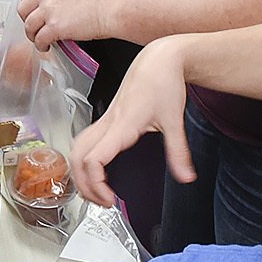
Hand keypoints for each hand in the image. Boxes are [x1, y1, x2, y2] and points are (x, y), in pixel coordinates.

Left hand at [18, 0, 124, 48]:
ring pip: (28, 26)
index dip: (27, 5)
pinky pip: (39, 39)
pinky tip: (47, 46)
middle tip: (35, 27)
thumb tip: (44, 4)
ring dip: (33, 35)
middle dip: (27, 20)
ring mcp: (49, 9)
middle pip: (22, 9)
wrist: (112, 7)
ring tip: (41, 39)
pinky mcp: (54, 27)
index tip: (31, 13)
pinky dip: (41, 45)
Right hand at [71, 36, 192, 204]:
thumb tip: (185, 177)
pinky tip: (97, 169)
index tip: (110, 199)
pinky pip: (84, 141)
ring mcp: (104, 120)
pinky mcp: (107, 118)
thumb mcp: (173, 120)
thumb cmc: (163, 82)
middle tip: (102, 202)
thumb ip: (178, 151)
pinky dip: (84, 160)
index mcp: (121, 126)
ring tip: (96, 190)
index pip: (93, 160)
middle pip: (77, 159)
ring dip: (80, 172)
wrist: (158, 60)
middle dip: (83, 185)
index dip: (95, 184)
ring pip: (76, 149)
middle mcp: (107, 123)